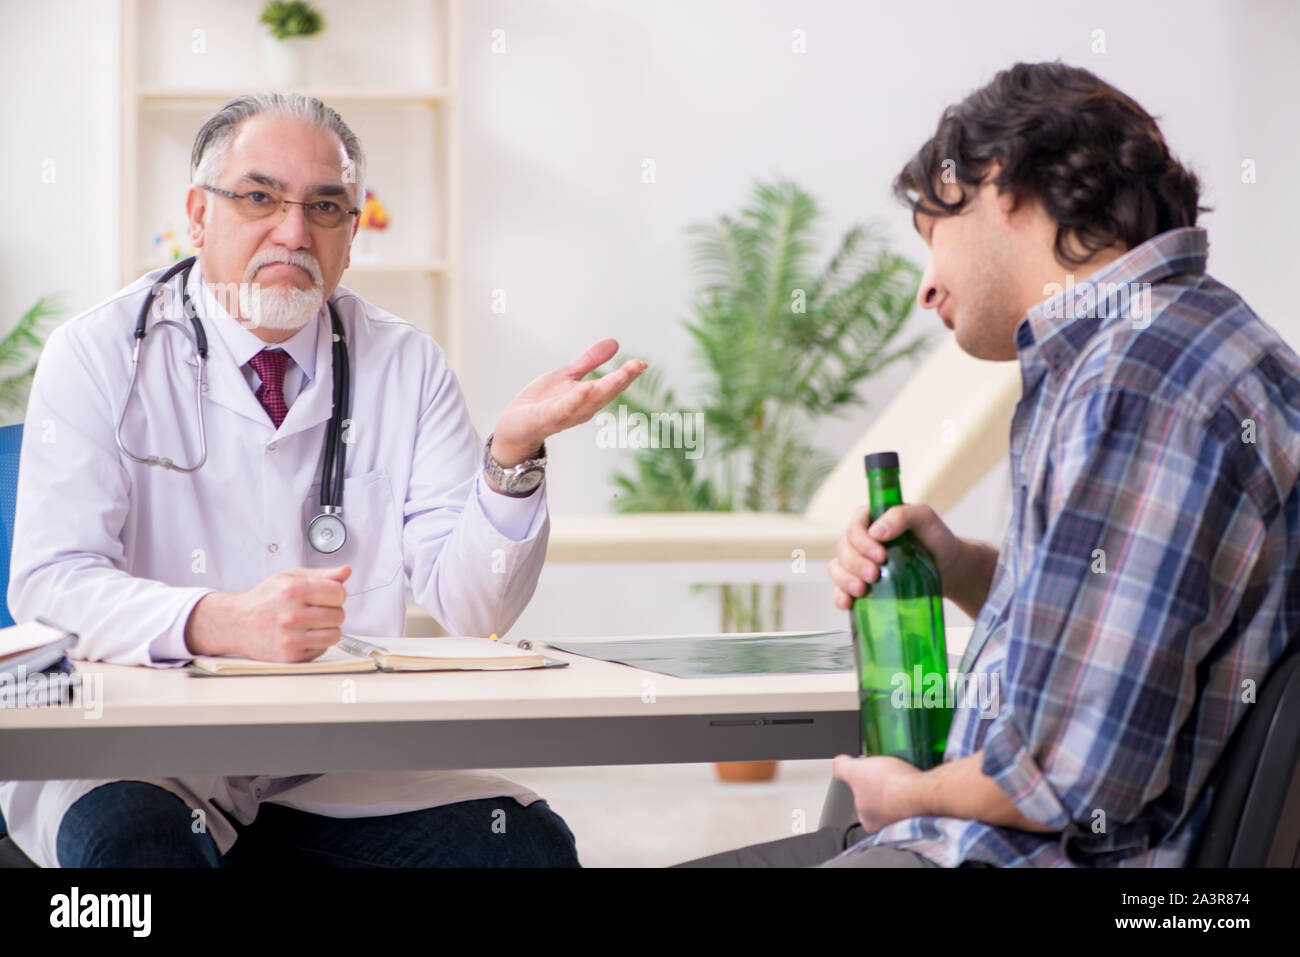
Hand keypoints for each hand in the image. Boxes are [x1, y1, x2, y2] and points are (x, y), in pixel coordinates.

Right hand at [185, 566, 350, 661]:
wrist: (237, 624)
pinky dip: (316, 642)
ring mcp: (291, 638)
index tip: (326, 595)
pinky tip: (301, 635)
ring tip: (311, 623)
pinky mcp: (290, 657)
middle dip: (332, 611)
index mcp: (294, 591)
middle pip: (339, 615)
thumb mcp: (289, 578)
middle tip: (315, 610)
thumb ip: (321, 575)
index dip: (336, 594)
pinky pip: (322, 649)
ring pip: (335, 634)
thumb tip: (346, 571)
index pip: (339, 593)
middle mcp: (292, 615)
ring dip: (327, 629)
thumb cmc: (265, 599)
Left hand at [490, 338, 646, 465]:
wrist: (515, 426)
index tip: (642, 363)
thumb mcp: (568, 375)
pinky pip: (563, 409)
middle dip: (622, 380)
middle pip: (605, 393)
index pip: (611, 386)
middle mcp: (581, 409)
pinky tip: (585, 388)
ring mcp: (565, 415)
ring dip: (604, 389)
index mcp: (588, 399)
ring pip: (588, 401)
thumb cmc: (543, 402)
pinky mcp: (546, 418)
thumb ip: (590, 361)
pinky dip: (575, 400)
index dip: (627, 375)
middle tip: (638, 365)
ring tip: (620, 375)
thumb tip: (615, 342)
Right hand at [828, 502, 963, 610]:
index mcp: (872, 520)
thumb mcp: (925, 519)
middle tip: (874, 575)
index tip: (881, 555)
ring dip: (845, 580)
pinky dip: (840, 597)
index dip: (862, 542)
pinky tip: (849, 603)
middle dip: (855, 564)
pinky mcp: (861, 584)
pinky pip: (840, 590)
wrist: (948, 568)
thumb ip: (902, 515)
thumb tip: (877, 531)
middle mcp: (862, 541)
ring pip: (837, 569)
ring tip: (862, 590)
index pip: (855, 527)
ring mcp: (859, 564)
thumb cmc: (936, 539)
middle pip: (843, 549)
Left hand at [831, 753, 923, 832]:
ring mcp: (909, 822)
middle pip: (882, 804)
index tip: (869, 778)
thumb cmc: (889, 787)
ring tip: (903, 777)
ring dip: (902, 791)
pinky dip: (917, 792)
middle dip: (885, 790)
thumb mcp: (854, 770)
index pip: (861, 804)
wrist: (922, 792)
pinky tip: (915, 782)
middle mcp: (889, 826)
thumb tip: (838, 763)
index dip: (863, 788)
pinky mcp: (926, 815)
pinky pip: (918, 802)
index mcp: (869, 821)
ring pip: (901, 804)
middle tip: (888, 776)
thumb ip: (842, 767)